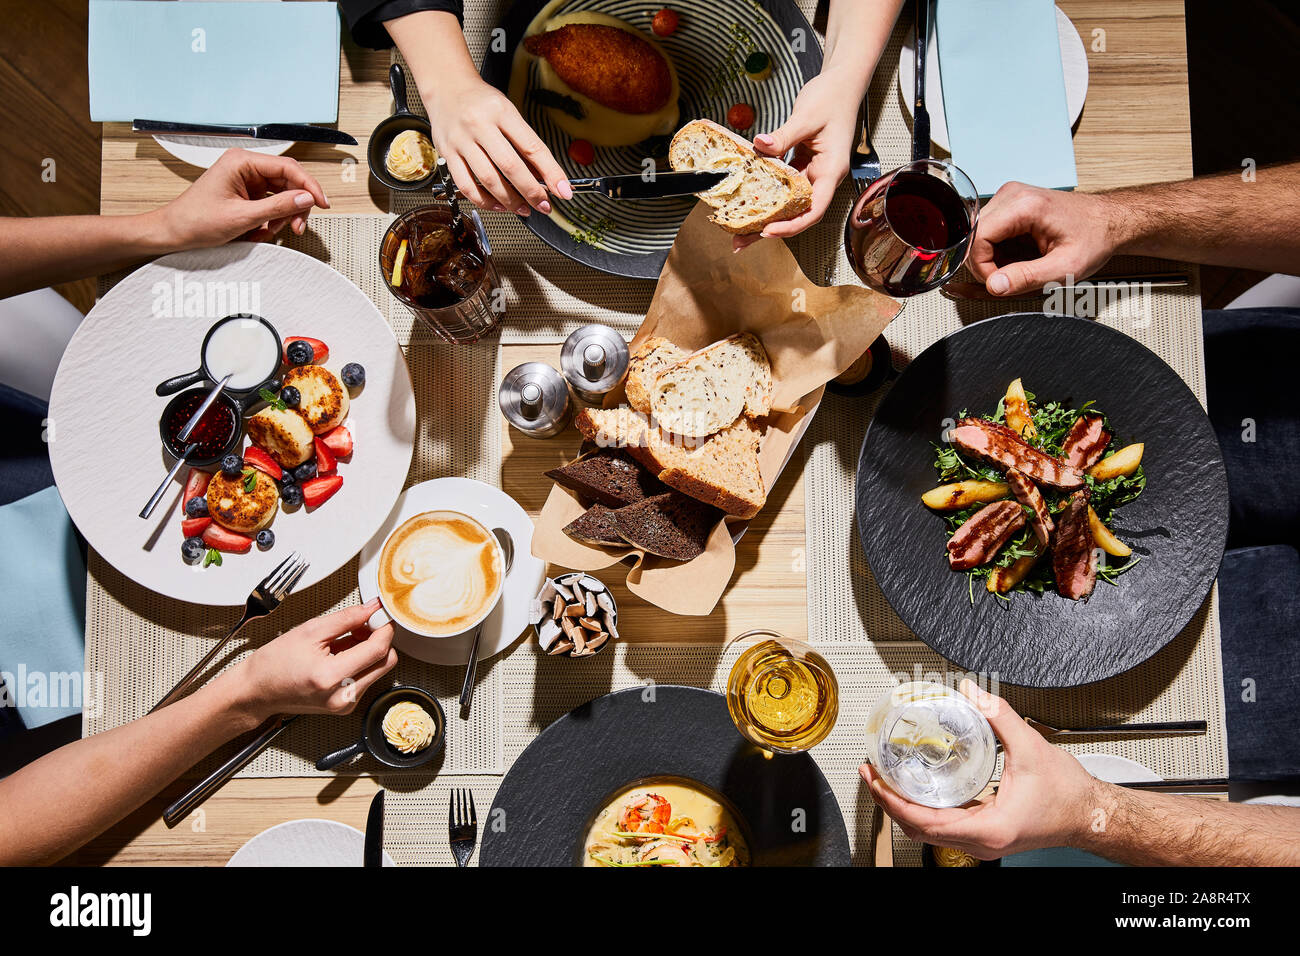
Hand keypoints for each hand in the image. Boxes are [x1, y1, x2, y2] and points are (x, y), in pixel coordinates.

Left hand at [152, 149, 329, 250]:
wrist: (174, 233)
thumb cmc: (195, 220)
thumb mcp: (242, 216)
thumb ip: (278, 206)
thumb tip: (305, 199)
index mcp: (241, 162)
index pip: (288, 168)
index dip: (309, 186)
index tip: (321, 203)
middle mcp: (245, 167)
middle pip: (288, 182)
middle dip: (294, 206)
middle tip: (296, 226)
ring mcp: (246, 181)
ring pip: (282, 195)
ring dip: (281, 216)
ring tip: (269, 230)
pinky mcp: (246, 195)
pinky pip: (271, 205)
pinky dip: (271, 220)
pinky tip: (261, 229)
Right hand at [229, 599, 396, 721]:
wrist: (256, 691)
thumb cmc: (274, 664)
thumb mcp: (309, 631)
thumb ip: (346, 619)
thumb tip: (370, 609)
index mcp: (331, 677)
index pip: (378, 650)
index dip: (384, 628)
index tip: (382, 614)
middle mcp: (342, 696)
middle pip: (386, 662)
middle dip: (379, 639)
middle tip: (363, 625)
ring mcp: (345, 704)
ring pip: (378, 670)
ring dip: (369, 651)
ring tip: (345, 641)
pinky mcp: (345, 706)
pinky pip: (366, 678)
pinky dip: (360, 663)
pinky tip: (341, 655)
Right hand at [424, 75, 570, 214]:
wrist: (446, 86)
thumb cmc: (481, 102)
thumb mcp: (508, 113)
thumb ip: (524, 143)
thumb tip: (545, 177)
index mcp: (501, 111)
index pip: (532, 147)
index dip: (551, 173)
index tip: (563, 191)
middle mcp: (479, 124)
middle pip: (510, 166)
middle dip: (531, 192)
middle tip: (544, 205)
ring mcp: (461, 140)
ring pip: (488, 180)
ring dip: (510, 200)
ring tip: (523, 209)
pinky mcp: (447, 153)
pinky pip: (466, 186)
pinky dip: (484, 201)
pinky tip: (498, 205)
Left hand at [735, 67, 860, 250]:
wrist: (842, 84)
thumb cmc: (833, 98)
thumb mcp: (807, 116)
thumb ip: (784, 135)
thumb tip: (761, 145)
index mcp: (831, 170)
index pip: (813, 209)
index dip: (791, 225)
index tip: (768, 230)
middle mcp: (822, 177)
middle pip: (798, 214)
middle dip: (771, 230)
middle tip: (740, 241)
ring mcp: (812, 173)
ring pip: (789, 204)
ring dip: (766, 217)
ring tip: (739, 230)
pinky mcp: (802, 166)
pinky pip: (783, 188)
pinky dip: (767, 196)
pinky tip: (749, 201)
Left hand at [860, 680, 1100, 858]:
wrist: (1091, 815)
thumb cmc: (1068, 795)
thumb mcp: (1030, 747)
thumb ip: (998, 715)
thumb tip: (972, 692)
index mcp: (989, 829)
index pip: (925, 823)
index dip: (893, 802)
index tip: (875, 781)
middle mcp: (981, 842)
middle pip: (918, 830)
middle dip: (889, 803)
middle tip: (870, 775)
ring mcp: (982, 841)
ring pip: (929, 832)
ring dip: (903, 807)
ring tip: (885, 779)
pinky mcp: (985, 834)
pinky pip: (943, 827)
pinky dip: (922, 809)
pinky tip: (914, 788)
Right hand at [969, 182, 1123, 295]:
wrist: (1108, 222)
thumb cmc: (1093, 237)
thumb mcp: (1064, 267)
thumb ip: (1026, 278)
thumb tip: (995, 285)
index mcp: (1025, 205)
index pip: (977, 237)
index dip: (982, 266)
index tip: (999, 282)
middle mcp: (1013, 195)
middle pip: (974, 236)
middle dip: (987, 264)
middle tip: (1011, 278)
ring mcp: (1010, 197)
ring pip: (978, 236)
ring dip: (993, 258)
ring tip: (1021, 265)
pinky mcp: (1010, 205)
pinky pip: (988, 233)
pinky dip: (999, 251)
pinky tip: (1020, 255)